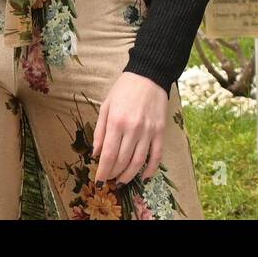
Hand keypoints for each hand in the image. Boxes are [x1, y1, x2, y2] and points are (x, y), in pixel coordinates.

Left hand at [91, 71, 168, 186]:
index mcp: (116, 122)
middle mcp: (133, 129)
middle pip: (122, 161)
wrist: (148, 75)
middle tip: (109, 180)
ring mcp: (148, 131)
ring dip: (129, 176)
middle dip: (114, 174)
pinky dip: (151, 169)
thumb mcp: (106, 106)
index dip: (103, 171)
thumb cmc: (124, 89)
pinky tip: (144, 177)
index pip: (109, 155)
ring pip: (138, 162)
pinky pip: (157, 155)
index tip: (99, 181)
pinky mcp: (161, 132)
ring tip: (122, 181)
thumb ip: (100, 131)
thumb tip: (96, 153)